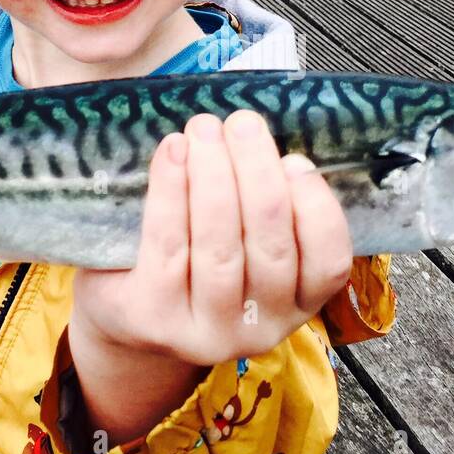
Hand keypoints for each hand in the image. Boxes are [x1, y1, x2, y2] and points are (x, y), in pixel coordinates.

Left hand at [72, 111, 354, 366]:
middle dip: (258, 174)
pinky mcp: (156, 319)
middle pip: (270, 247)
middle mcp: (261, 328)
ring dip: (214, 176)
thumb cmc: (198, 259)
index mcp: (299, 303)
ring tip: (204, 128)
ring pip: (219, 248)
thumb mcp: (245, 242)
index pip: (328, 263)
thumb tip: (262, 139)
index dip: (317, 209)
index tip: (295, 159)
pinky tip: (173, 152)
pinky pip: (168, 245)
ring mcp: (207, 331)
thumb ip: (266, 202)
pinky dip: (172, 191)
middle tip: (243, 123)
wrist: (125, 315)